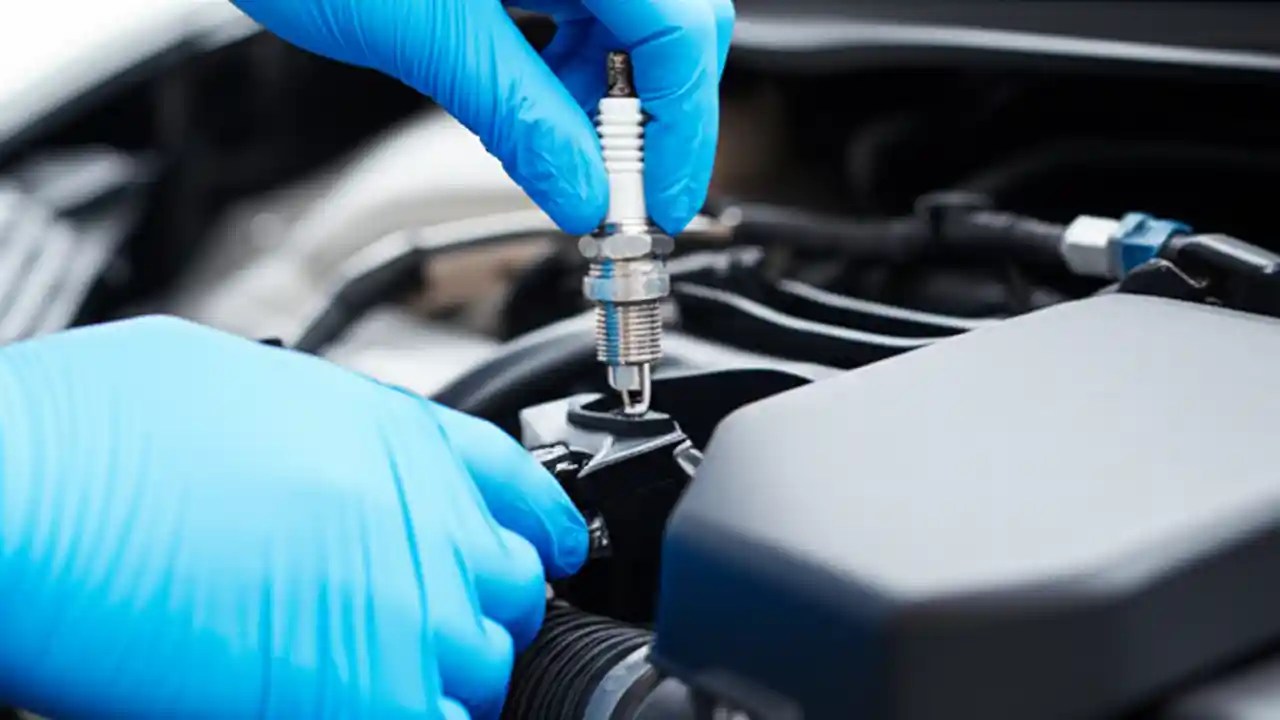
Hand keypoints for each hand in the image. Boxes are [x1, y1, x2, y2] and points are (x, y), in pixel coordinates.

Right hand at [0, 317, 587, 719]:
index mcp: (397, 435)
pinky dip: (420, 716)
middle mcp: (422, 518)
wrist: (31, 491)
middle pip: (511, 583)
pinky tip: (370, 704)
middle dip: (480, 605)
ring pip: (482, 665)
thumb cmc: (98, 430)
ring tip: (387, 675)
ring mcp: (404, 609)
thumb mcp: (245, 385)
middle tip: (429, 621)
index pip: (518, 483)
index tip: (553, 543)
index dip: (541, 519)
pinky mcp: (364, 693)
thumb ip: (328, 431)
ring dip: (447, 675)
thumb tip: (336, 460)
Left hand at [229, 0, 733, 235]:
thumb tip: (583, 192)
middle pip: (670, 24)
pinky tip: (527, 96)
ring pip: (626, 18)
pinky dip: (564, 61)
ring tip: (552, 144)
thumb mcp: (428, 35)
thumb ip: (521, 118)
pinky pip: (579, 3)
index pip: (681, 32)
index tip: (663, 200)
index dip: (683, 127)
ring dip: (601, 93)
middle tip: (616, 188)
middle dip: (646, 114)